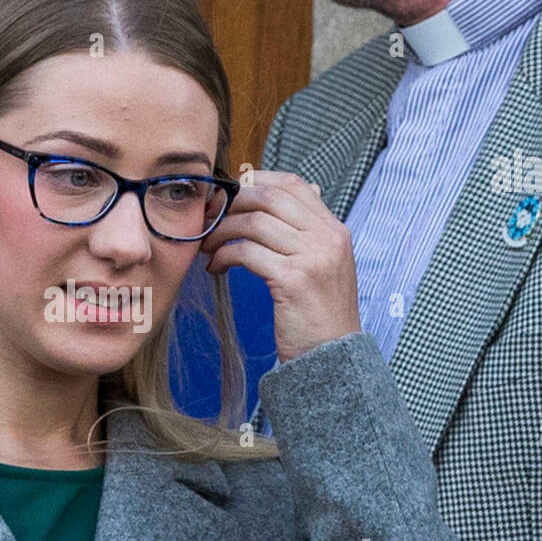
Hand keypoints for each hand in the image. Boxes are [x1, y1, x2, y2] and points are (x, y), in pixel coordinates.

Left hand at [200, 170, 360, 361]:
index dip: (256, 182)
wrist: (333, 357)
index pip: (293, 185)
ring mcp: (313, 257)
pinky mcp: (293, 279)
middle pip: (269, 198)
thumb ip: (299, 238)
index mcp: (334, 230)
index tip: (230, 196)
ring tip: (207, 247)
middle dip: (231, 204)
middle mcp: (327, 238)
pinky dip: (224, 256)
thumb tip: (259, 212)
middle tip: (208, 218)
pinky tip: (215, 268)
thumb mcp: (319, 267)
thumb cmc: (317, 315)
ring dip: (222, 232)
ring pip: (254, 223)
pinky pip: (247, 253)